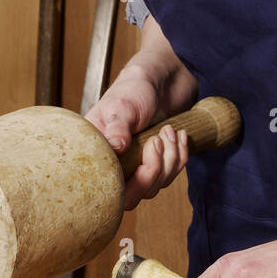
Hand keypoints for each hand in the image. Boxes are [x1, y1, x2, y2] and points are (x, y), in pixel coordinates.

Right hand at [84, 64, 189, 210]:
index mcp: (96, 153)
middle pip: (131, 197)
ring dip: (168, 160)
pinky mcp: (157, 165)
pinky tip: (180, 136)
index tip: (143, 151)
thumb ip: (117, 127)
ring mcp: (136, 168)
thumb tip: (115, 148)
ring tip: (168, 131)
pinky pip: (171, 175)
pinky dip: (180, 157)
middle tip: (156, 142)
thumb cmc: (134, 88)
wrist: (161, 80)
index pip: (102, 188)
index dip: (123, 182)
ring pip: (154, 187)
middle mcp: (114, 165)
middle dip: (151, 172)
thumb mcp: (122, 105)